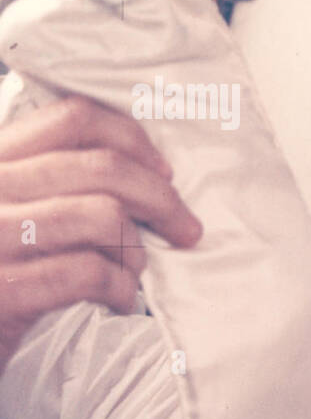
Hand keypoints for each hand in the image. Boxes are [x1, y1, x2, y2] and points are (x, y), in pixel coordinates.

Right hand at [0, 96, 201, 371]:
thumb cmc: (1, 273)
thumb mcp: (14, 212)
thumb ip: (57, 183)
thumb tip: (149, 175)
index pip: (74, 118)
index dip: (133, 141)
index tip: (163, 175)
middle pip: (102, 167)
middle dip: (161, 200)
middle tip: (185, 229)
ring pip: (103, 216)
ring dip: (135, 248)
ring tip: (132, 272)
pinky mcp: (2, 288)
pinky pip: (89, 272)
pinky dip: (120, 287)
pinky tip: (118, 300)